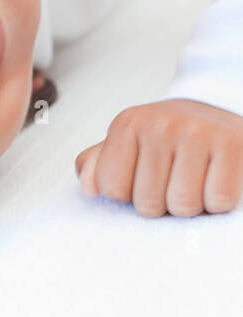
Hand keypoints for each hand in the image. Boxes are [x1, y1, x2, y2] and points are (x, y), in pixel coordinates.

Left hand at [74, 99, 242, 216]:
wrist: (217, 110)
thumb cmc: (169, 134)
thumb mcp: (127, 141)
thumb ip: (98, 165)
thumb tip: (89, 188)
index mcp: (127, 124)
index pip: (111, 187)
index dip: (128, 194)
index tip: (140, 180)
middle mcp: (159, 126)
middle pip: (148, 203)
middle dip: (160, 203)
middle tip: (171, 182)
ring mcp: (196, 133)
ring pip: (183, 205)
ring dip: (190, 205)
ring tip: (193, 182)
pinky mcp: (231, 145)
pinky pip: (218, 200)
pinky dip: (217, 202)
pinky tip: (214, 181)